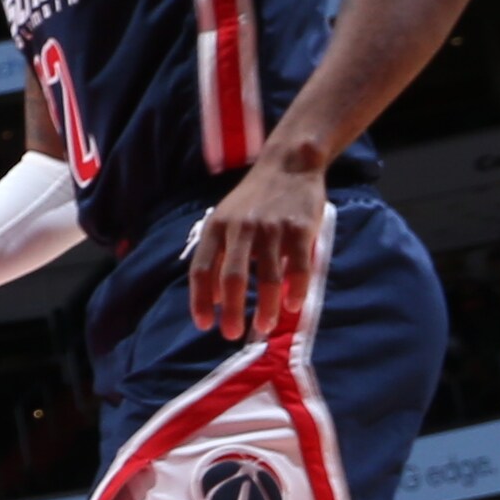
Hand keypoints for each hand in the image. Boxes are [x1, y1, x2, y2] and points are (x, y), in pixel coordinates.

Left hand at [186, 153, 328, 341]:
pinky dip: (296, 290)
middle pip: (232, 277)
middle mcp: (240, 228)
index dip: (200, 299)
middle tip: (231, 334)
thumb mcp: (225, 219)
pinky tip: (293, 306)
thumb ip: (218, 253)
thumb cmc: (254, 200)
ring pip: (267, 277)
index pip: (202, 269)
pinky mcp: (299, 229)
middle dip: (231, 310)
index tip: (203, 324)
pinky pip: (297, 267)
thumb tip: (214, 297)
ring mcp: (271, 229)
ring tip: (263, 328)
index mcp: (216, 227)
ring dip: (265, 307)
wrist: (288, 165)